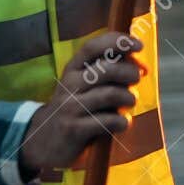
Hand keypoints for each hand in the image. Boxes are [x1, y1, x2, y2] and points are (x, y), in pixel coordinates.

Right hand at [20, 32, 143, 176]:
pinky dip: (122, 121)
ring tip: (130, 102)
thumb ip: (108, 73)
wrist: (42, 142)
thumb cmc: (74, 108)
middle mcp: (70, 84)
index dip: (117, 42)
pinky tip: (122, 123)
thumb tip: (141, 66)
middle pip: (107, 69)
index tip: (139, 45)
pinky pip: (108, 121)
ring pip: (111, 94)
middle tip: (137, 79)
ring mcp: (70, 106)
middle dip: (129, 72)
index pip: (93, 47)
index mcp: (73, 69)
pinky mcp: (74, 129)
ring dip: (129, 98)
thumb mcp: (83, 86)